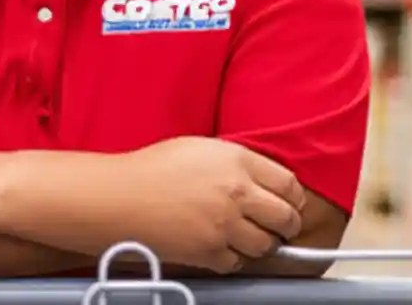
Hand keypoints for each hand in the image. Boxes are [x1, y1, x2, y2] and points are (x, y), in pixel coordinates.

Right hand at [115, 137, 304, 273]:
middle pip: (286, 218)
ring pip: (266, 245)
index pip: (289, 185)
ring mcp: (224, 225)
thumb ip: (237, 163)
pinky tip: (219, 245)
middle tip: (279, 227)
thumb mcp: (201, 149)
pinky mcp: (210, 252)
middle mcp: (237, 193)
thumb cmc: (152, 169)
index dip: (293, 198)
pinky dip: (232, 257)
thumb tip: (262, 181)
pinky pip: (237, 262)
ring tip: (245, 236)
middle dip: (286, 225)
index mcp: (238, 161)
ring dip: (261, 244)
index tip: (289, 204)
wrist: (119, 197)